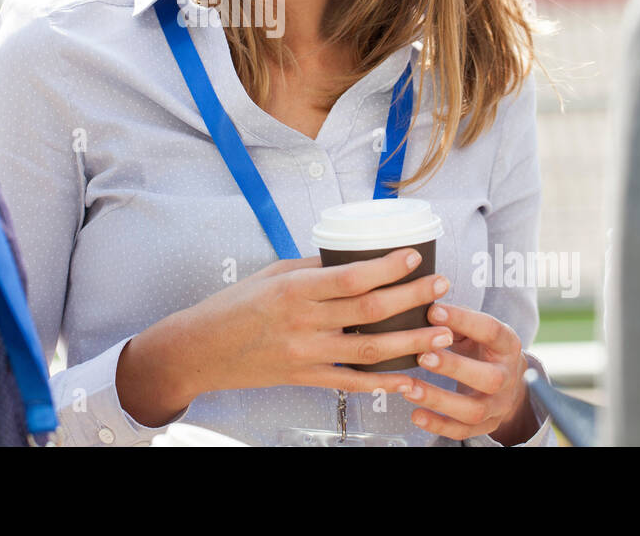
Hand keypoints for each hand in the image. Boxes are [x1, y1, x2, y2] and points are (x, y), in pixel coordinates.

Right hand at [118, 248, 453, 425]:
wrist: (199, 350)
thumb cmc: (233, 306)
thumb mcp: (270, 274)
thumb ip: (312, 269)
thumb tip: (354, 259)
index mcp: (293, 289)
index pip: (351, 277)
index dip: (388, 267)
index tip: (415, 256)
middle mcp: (302, 322)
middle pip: (370, 311)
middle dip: (412, 298)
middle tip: (441, 287)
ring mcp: (305, 354)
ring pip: (369, 351)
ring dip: (410, 342)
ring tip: (440, 331)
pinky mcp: (304, 378)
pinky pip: (350, 382)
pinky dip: (382, 382)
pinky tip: (408, 377)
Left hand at [399, 303, 535, 443]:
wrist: (506, 380)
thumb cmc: (481, 346)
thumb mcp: (475, 328)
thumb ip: (454, 319)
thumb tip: (422, 303)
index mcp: (508, 345)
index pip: (491, 331)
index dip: (463, 320)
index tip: (432, 311)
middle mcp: (508, 377)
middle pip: (489, 378)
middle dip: (454, 367)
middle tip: (422, 356)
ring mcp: (498, 405)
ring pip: (473, 410)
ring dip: (439, 399)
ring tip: (409, 387)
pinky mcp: (485, 425)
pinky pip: (462, 430)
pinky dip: (438, 425)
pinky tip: (415, 415)